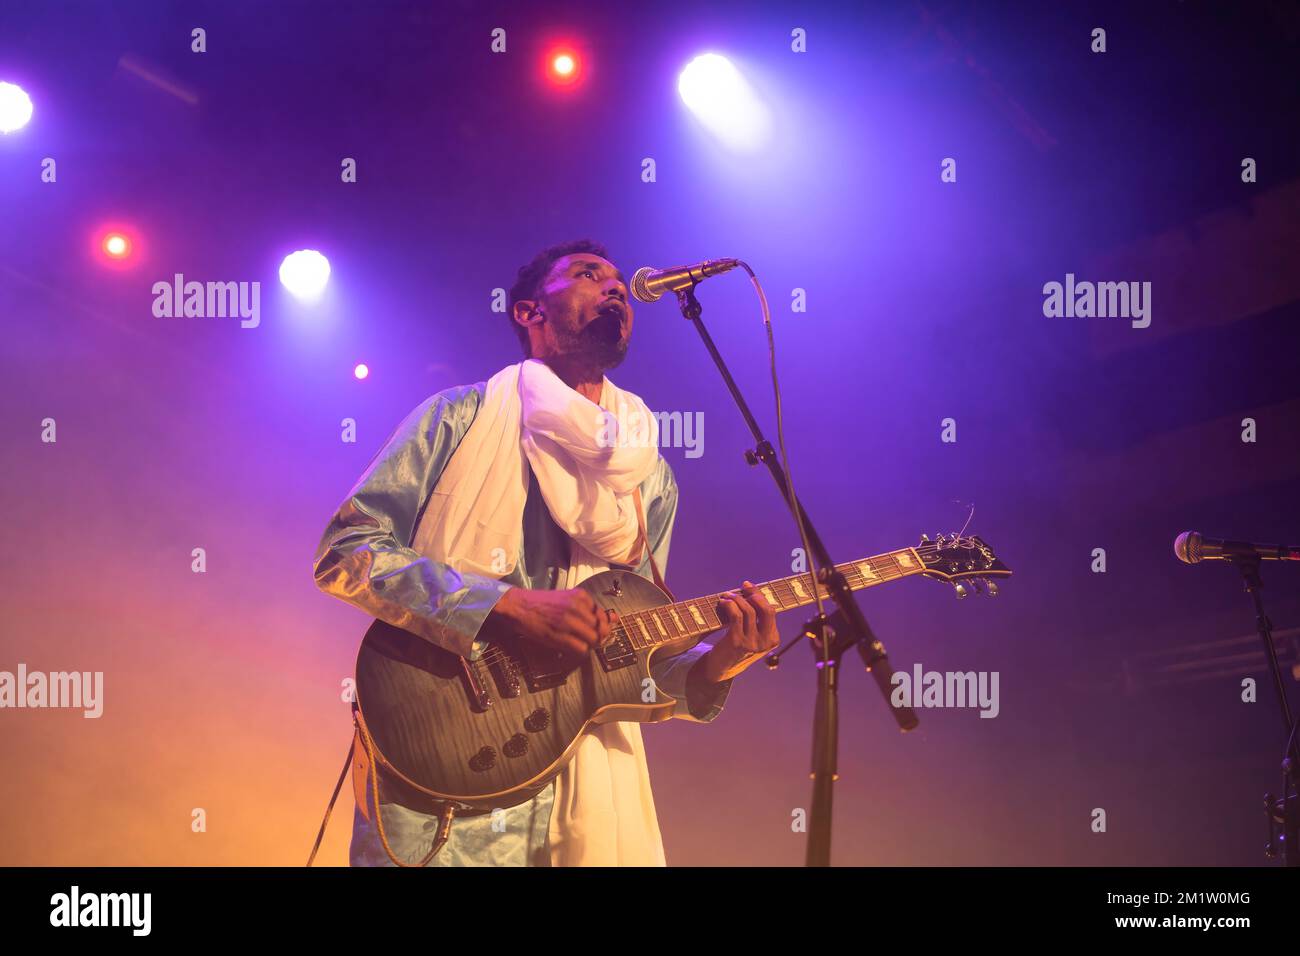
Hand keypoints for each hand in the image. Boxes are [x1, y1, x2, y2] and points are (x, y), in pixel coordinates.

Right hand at [486, 587, 617, 661]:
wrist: (517, 606)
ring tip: (578, 643)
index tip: (596, 630)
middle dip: (599, 637)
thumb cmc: (540, 603)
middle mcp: (577, 607)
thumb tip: (613, 618)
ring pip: (594, 640)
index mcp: (581, 596)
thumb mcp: (566, 599)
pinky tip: (571, 648)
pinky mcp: (559, 635)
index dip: (602, 626)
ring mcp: (569, 621)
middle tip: (589, 640)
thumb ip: (587, 608)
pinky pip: (581, 649)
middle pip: (602, 629)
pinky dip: (579, 652)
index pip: (604, 615)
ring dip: (589, 645)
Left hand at [702, 581, 778, 681]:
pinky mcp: (737, 642)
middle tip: (742, 587)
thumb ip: (757, 620)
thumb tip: (752, 592)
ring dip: (737, 598)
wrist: (722, 668)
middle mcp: (765, 642)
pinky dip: (730, 605)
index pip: (771, 610)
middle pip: (765, 609)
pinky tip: (724, 602)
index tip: (748, 586)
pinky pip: (736, 616)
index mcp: (773, 639)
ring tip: (728, 595)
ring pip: (748, 610)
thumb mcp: (753, 636)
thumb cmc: (737, 646)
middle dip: (754, 594)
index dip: (759, 595)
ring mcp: (752, 643)